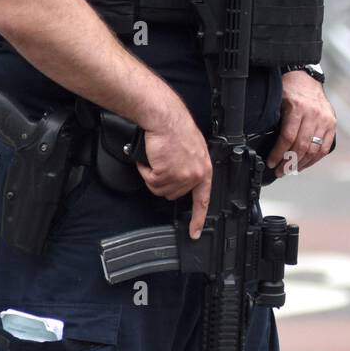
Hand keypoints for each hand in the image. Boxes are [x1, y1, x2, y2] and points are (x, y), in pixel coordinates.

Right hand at [138, 98, 212, 239]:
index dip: (198, 218)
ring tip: (156, 158)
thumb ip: (191, 166)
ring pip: (160, 189)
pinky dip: (145, 170)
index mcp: (204, 169)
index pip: (203, 200)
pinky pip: (150, 181)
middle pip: (173, 194)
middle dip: (164, 182)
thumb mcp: (193, 148)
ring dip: (153, 175)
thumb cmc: (176, 128)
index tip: (194, 232)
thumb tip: (182, 177)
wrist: (165, 118)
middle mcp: (194, 175)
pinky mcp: (166, 173)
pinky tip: (149, 158)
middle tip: (161, 164)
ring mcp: (181, 176)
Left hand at [267, 70, 336, 177]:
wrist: (308, 78)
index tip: (271, 162)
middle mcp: (314, 114)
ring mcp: (325, 120)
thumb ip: (275, 119)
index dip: (278, 153)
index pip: (288, 137)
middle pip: (301, 146)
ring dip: (301, 164)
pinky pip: (324, 148)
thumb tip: (265, 142)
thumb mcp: (278, 100)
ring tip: (289, 169)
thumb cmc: (291, 89)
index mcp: (298, 108)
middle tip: (279, 171)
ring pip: (313, 150)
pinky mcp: (332, 124)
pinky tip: (304, 164)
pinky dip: (314, 159)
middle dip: (288, 162)